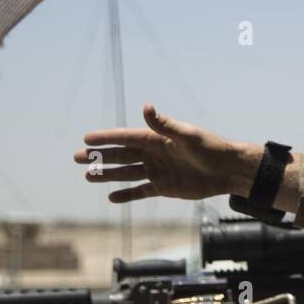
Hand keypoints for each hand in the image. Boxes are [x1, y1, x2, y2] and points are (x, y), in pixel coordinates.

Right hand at [75, 103, 255, 203]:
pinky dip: (127, 194)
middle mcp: (154, 154)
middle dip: (99, 157)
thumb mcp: (187, 135)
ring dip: (107, 175)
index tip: (86, 138)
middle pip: (121, 155)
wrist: (228, 170)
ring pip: (127, 173)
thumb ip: (164, 124)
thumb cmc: (210, 148)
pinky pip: (140, 191)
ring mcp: (158, 171)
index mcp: (157, 139)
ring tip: (87, 176)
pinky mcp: (164, 187)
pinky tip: (111, 197)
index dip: (106, 138)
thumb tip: (146, 106)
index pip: (126, 137)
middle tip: (76, 158)